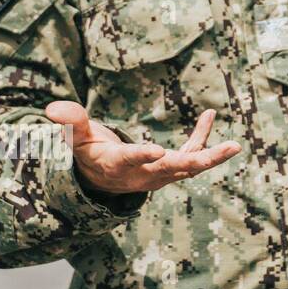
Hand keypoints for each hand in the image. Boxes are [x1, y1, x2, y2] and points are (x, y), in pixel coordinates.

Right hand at [45, 101, 241, 195]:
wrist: (101, 179)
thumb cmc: (87, 154)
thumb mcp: (76, 139)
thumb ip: (71, 123)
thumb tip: (53, 108)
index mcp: (117, 165)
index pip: (130, 161)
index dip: (143, 156)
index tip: (157, 150)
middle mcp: (143, 173)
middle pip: (172, 169)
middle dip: (196, 161)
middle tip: (218, 153)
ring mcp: (161, 172)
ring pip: (190, 166)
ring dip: (212, 156)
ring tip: (235, 146)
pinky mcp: (171, 166)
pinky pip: (191, 152)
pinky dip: (202, 137)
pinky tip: (209, 115)